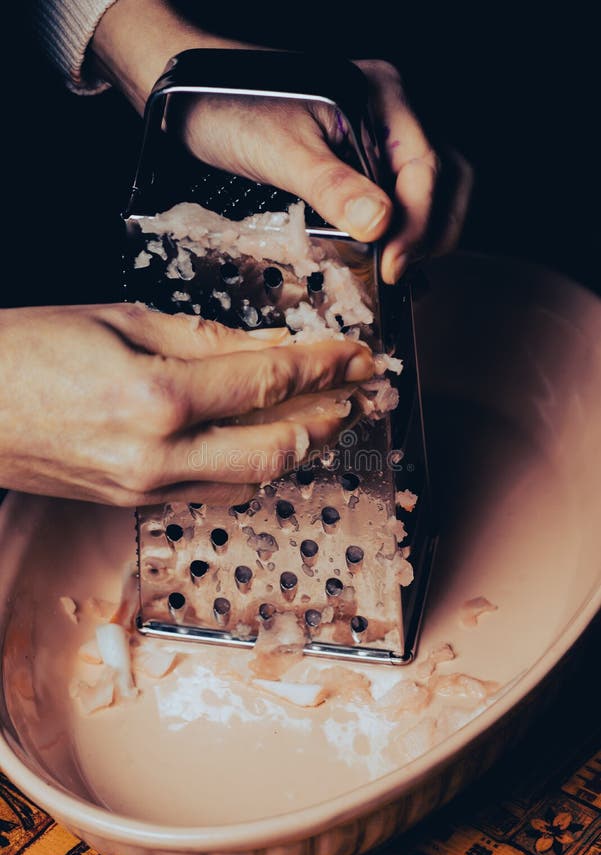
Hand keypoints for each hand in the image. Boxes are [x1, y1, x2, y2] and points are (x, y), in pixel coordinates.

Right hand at [0, 304, 371, 504]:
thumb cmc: (28, 352)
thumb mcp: (119, 321)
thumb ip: (204, 338)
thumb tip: (267, 343)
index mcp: (158, 396)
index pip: (268, 380)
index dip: (325, 365)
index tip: (358, 355)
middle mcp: (161, 454)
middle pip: (277, 445)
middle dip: (330, 417)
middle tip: (361, 393)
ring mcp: (149, 488)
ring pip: (253, 479)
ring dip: (300, 448)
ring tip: (329, 419)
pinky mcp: (137, 504)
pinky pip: (216, 493)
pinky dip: (254, 468)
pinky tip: (270, 445)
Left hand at [91, 0, 471, 282]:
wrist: (192, 95)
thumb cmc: (230, 106)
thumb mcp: (280, 151)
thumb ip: (331, 186)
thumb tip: (380, 226)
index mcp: (383, 99)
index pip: (426, 171)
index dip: (417, 226)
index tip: (392, 268)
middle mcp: (391, 115)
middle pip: (446, 180)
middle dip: (434, 232)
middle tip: (401, 273)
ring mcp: (380, 138)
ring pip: (430, 191)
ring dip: (423, 234)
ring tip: (396, 270)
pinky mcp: (361, 161)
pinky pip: (399, 197)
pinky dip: (401, 231)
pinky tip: (385, 258)